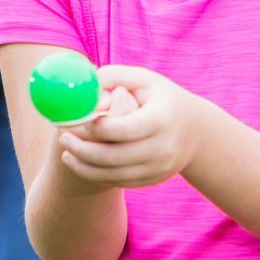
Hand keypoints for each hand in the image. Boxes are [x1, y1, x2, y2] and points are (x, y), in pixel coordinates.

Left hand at [56, 66, 201, 188]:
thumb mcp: (144, 79)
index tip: (77, 121)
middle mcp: (163, 147)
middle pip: (115, 156)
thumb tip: (84, 85)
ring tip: (66, 155)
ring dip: (85, 167)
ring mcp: (160, 167)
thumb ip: (114, 77)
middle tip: (62, 140)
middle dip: (83, 150)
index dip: (98, 127)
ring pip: (115, 175)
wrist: (196, 130)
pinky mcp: (154, 180)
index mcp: (161, 119)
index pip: (124, 129)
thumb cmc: (162, 98)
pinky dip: (99, 175)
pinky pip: (121, 182)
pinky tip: (84, 163)